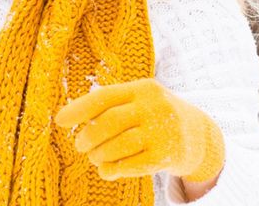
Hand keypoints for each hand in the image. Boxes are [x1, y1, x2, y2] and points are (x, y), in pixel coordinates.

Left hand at [54, 78, 224, 182]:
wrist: (199, 134)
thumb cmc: (156, 115)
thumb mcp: (141, 100)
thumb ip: (113, 106)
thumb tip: (73, 118)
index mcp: (143, 88)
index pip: (105, 96)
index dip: (79, 109)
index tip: (60, 120)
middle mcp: (154, 107)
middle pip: (110, 122)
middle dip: (88, 136)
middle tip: (80, 145)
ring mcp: (162, 131)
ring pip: (119, 145)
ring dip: (100, 154)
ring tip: (94, 157)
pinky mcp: (166, 155)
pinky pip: (132, 164)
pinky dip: (114, 169)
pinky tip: (107, 170)